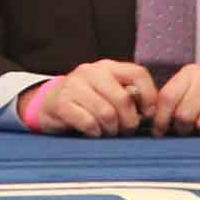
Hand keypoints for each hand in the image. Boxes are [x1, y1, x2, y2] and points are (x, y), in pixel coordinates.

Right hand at [31, 59, 159, 136]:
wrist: (49, 104)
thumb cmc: (88, 102)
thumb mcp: (109, 92)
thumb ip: (130, 96)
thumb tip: (149, 111)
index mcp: (107, 67)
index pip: (137, 73)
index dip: (149, 96)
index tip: (147, 114)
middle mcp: (90, 71)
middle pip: (123, 98)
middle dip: (129, 121)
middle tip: (125, 130)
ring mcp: (72, 85)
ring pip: (106, 113)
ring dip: (111, 129)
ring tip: (108, 132)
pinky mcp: (60, 102)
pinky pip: (88, 122)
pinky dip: (95, 132)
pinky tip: (93, 132)